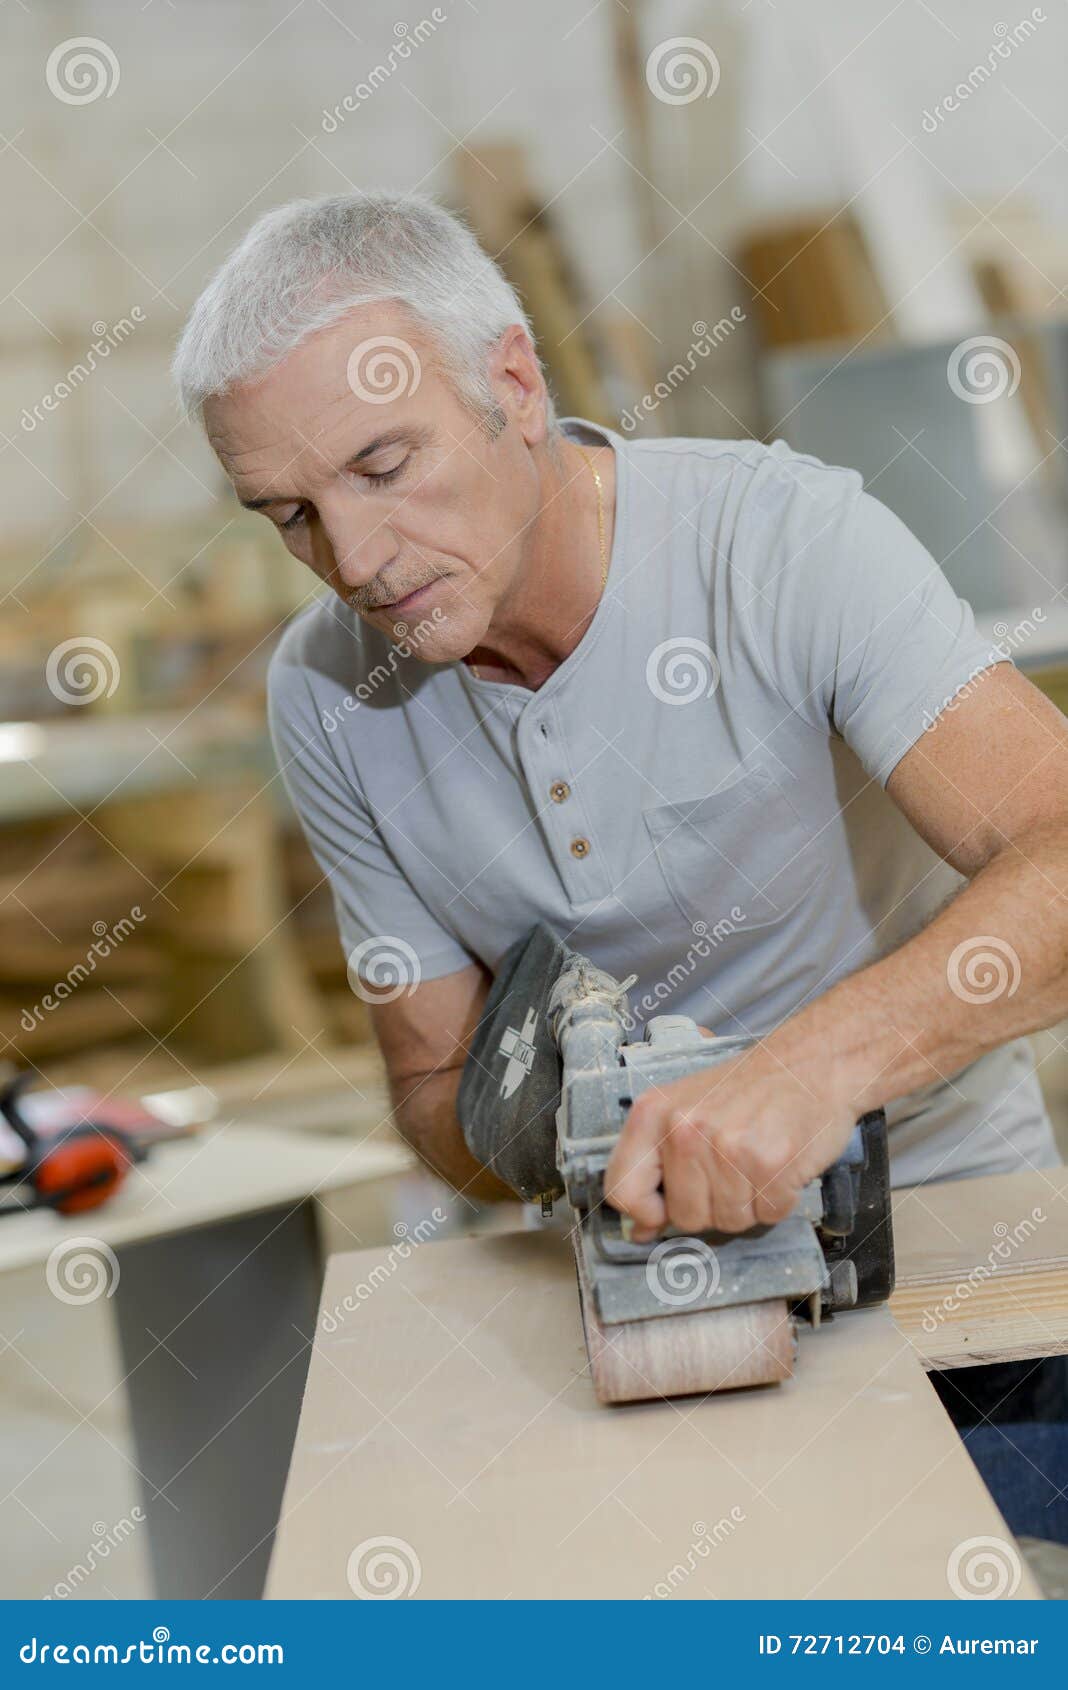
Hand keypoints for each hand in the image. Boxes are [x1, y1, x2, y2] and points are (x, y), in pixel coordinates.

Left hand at [603, 1039, 856, 1238]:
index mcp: (653, 1113)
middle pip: (685, 1216)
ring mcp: (727, 1147)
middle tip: (733, 1166)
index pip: (622, 1190)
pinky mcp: (770, 1162)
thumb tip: (639, 1230)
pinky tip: (781, 1164)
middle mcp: (684, 1130)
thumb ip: (657, 1166)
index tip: (663, 1212)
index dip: (644, 1213)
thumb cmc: (749, 1089)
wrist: (811, 1062)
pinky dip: (780, 1199)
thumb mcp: (687, 1110)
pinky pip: (769, 1214)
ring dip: (750, 1203)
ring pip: (729, 1221)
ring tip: (757, 1160)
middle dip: (712, 1206)